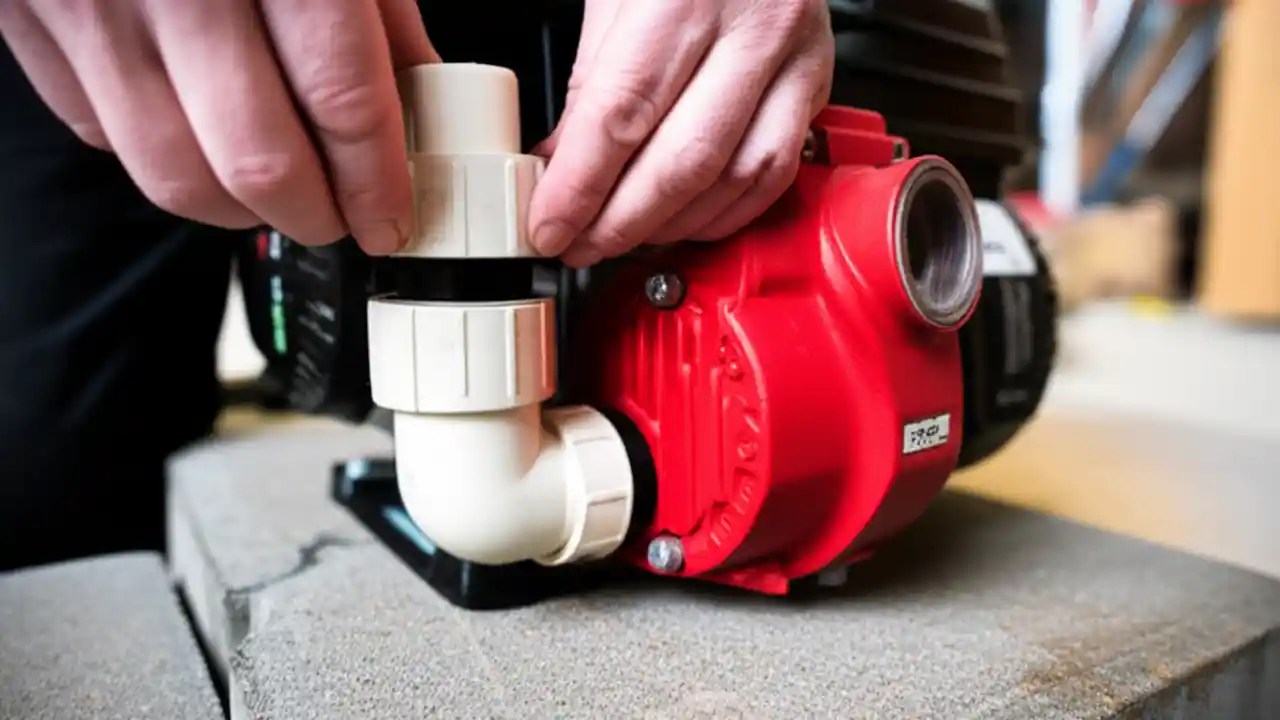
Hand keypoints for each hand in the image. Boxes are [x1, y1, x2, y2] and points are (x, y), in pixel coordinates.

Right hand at [0, 0, 436, 255]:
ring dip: (240, 209)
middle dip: (316, 214)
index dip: (375, 181)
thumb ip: (377, 13)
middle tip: (342, 215)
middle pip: (256, 161)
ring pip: (173, 174)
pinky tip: (200, 131)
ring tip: (279, 190)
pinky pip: (105, 135)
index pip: (341, 101)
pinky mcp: (28, 22)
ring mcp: (85, 1)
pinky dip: (166, 155)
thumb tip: (416, 104)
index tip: (390, 216)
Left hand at [528, 0, 833, 267]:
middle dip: (620, 223)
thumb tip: (563, 162)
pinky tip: (684, 220)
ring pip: (736, 178)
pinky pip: (776, 172)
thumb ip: (591, 75)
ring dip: (672, 226)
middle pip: (683, 161)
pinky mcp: (816, 79)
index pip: (623, 115)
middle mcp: (754, 26)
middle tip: (577, 244)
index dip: (580, 186)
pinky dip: (725, 212)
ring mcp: (796, 56)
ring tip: (622, 238)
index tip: (548, 224)